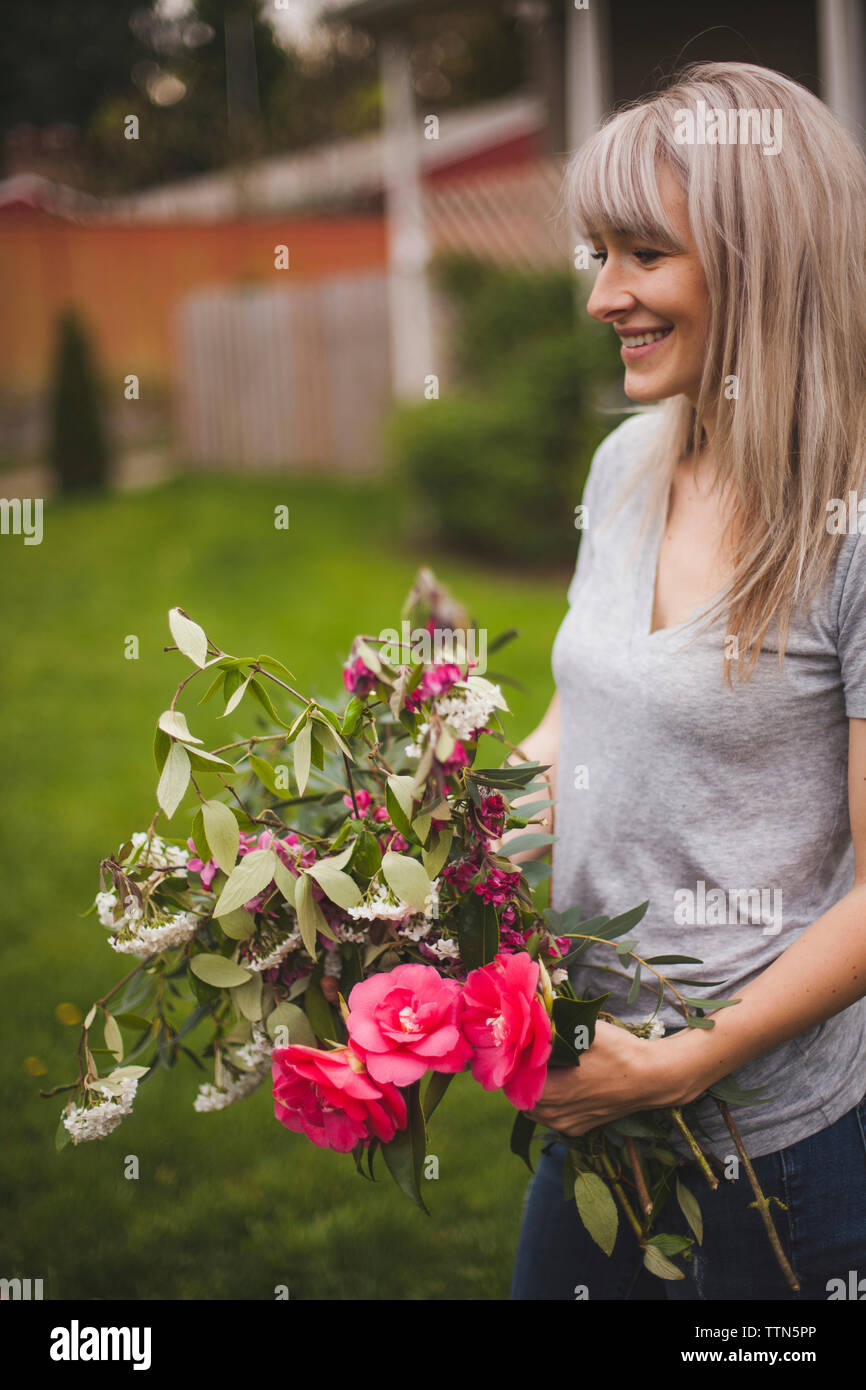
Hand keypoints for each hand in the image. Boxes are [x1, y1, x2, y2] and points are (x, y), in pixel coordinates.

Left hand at [527, 1021, 687, 1136]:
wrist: (653, 1078)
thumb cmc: (620, 1052)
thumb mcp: (586, 1030)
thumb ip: (555, 1021)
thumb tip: (531, 1004)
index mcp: (552, 1092)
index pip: (513, 1078)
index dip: (513, 1059)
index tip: (519, 1042)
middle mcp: (554, 1115)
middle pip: (520, 1093)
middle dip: (522, 1072)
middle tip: (530, 1050)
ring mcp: (566, 1124)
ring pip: (533, 1106)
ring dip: (533, 1087)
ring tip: (544, 1065)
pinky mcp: (577, 1128)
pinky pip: (549, 1115)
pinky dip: (548, 1100)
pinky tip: (560, 1081)